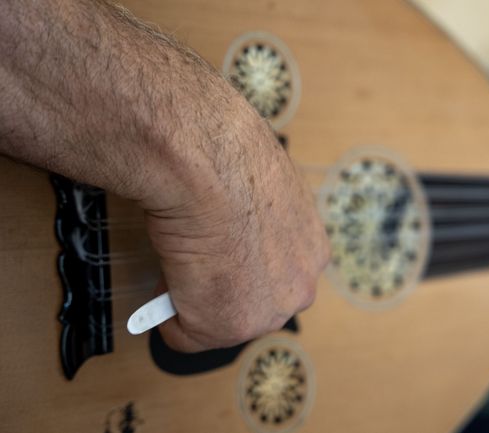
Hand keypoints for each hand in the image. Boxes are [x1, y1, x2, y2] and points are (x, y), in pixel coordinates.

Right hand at [146, 112, 329, 351]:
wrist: (212, 170)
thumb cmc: (232, 163)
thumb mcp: (264, 192)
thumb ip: (260, 221)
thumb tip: (234, 220)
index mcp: (312, 252)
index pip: (277, 277)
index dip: (241, 267)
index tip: (221, 255)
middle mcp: (301, 287)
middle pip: (254, 305)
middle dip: (223, 290)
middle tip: (196, 262)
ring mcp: (267, 313)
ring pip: (222, 321)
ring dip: (195, 302)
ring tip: (182, 264)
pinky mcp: (226, 327)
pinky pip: (184, 336)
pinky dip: (166, 315)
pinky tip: (167, 277)